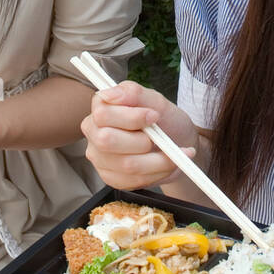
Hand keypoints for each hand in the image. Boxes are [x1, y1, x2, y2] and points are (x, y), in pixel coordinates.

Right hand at [80, 79, 198, 189]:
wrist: (179, 142)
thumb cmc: (164, 119)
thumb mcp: (155, 100)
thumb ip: (133, 93)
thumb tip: (110, 93)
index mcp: (100, 109)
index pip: (102, 114)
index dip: (131, 117)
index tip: (154, 116)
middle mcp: (94, 134)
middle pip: (107, 141)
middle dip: (141, 141)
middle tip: (159, 137)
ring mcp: (100, 158)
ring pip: (125, 164)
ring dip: (157, 160)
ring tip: (172, 151)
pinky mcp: (112, 178)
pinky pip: (134, 181)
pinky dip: (158, 172)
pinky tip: (167, 163)